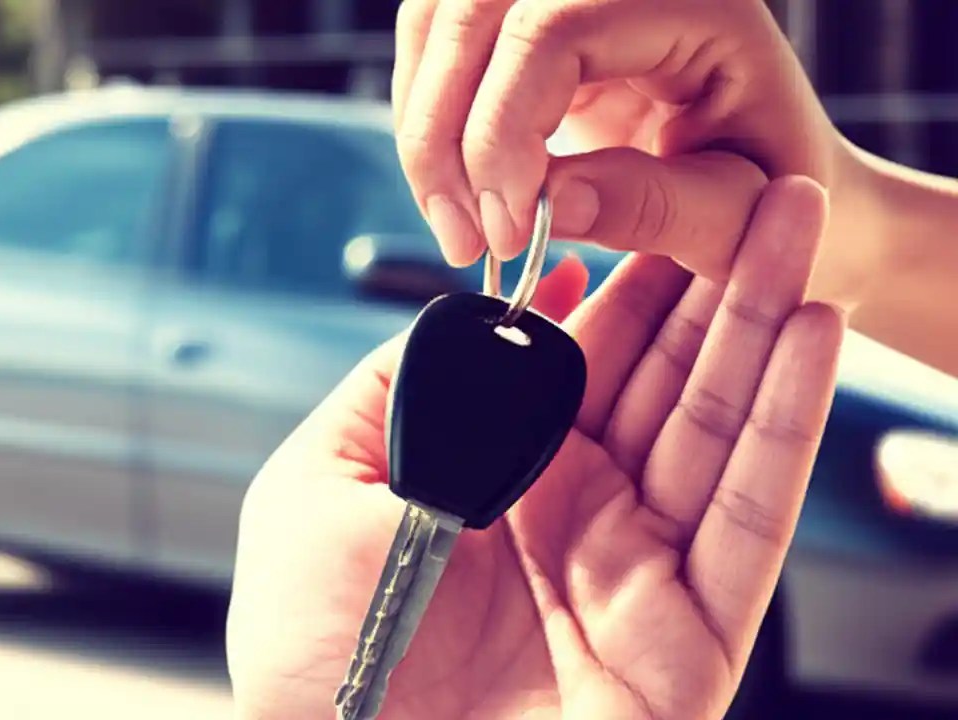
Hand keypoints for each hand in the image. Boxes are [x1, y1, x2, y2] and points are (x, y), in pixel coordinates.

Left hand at [227, 178, 844, 718]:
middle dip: (705, 285)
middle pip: (658, 381)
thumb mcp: (317, 487)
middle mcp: (572, 518)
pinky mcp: (689, 638)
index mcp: (490, 481)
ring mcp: (635, 572)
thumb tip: (474, 311)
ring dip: (761, 323)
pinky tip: (809, 335)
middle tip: (750, 190)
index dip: (613, 290)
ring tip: (794, 223)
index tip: (640, 216)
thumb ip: (394, 389)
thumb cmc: (314, 657)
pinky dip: (785, 425)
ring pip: (715, 428)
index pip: (574, 366)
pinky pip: (750, 519)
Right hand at [393, 0, 877, 307]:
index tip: (507, 231)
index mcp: (696, 3)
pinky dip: (429, 120)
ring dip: (424, 128)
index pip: (553, 30)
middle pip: (476, 8)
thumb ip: (656, 208)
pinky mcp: (532, 24)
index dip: (504, 129)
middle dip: (443, 132)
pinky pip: (443, 46)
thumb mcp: (738, 223)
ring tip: (457, 224)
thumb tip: (547, 201)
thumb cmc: (772, 205)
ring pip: (440, 20)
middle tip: (463, 238)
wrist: (765, 186)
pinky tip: (457, 190)